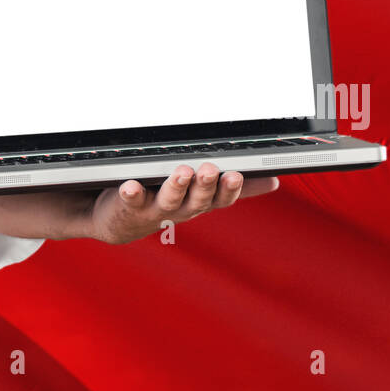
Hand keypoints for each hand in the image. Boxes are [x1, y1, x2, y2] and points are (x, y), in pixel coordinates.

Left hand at [0, 162, 279, 243]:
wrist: (114, 220)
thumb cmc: (159, 199)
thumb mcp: (199, 195)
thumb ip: (233, 188)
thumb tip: (274, 183)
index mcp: (197, 203)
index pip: (220, 199)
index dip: (230, 190)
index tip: (236, 175)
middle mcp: (177, 209)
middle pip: (196, 201)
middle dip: (205, 186)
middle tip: (211, 169)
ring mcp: (151, 210)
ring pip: (167, 201)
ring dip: (175, 188)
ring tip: (181, 172)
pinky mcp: (126, 207)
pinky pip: (129, 200)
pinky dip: (131, 193)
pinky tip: (130, 184)